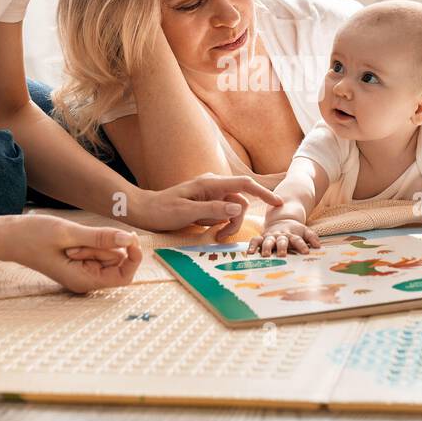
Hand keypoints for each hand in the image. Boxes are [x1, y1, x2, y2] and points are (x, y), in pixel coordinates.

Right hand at [4, 214, 142, 293]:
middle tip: (77, 239)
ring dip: (94, 242)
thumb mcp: (69, 233)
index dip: (133, 258)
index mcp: (83, 281)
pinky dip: (88, 241)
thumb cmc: (33, 235)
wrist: (8, 237)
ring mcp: (81, 272)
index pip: (124, 276)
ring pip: (106, 253)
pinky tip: (68, 241)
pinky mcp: (77, 262)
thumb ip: (100, 237)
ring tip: (69, 240)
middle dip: (104, 245)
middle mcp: (84, 281)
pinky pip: (95, 250)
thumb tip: (130, 240)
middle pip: (115, 262)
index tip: (131, 236)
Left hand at [133, 174, 282, 240]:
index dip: (263, 192)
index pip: (244, 184)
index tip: (278, 203)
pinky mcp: (207, 204)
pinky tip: (209, 231)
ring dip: (228, 225)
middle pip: (240, 202)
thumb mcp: (186, 212)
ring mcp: (210, 194)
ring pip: (233, 210)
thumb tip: (237, 208)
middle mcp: (213, 186)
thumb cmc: (162, 210)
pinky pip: (223, 214)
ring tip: (215, 236)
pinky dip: (221, 224)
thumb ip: (213, 209)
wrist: (144, 211)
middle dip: (236, 221)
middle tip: (222, 237)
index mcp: (210, 183)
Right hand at [248, 219, 320, 256]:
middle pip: (282, 241)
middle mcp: (281, 235)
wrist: (281, 219)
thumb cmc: (294, 230)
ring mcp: (271, 236)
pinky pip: (256, 240)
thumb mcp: (305, 231)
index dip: (302, 245)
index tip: (306, 252)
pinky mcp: (262, 237)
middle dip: (282, 247)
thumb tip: (318, 246)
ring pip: (268, 241)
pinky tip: (250, 253)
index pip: (298, 239)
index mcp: (292, 234)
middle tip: (282, 255)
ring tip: (266, 255)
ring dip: (267, 248)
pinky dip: (252, 246)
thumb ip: (312, 237)